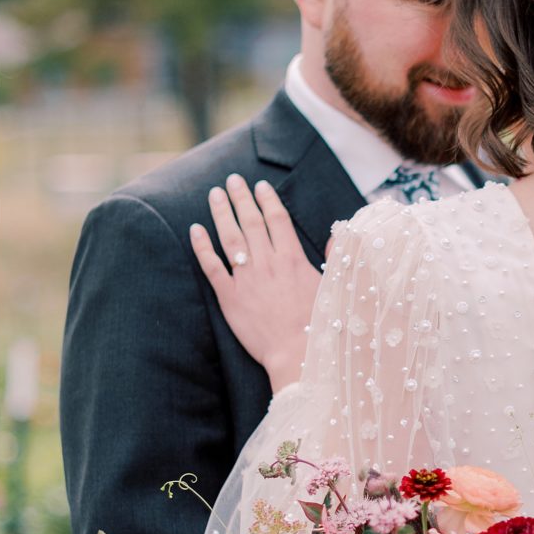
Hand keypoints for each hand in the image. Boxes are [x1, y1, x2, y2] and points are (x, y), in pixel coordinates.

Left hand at [190, 175, 321, 391]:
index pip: (278, 220)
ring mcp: (246, 279)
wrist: (297, 354)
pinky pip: (211, 267)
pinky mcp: (230, 297)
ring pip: (230, 238)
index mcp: (293, 259)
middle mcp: (268, 264)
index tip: (261, 185)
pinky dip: (201, 247)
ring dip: (221, 213)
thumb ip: (335, 258)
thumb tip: (339, 235)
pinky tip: (194, 230)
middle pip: (252, 222)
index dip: (268, 200)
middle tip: (232, 179)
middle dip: (241, 198)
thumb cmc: (320, 325)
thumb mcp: (334, 287)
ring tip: (214, 194)